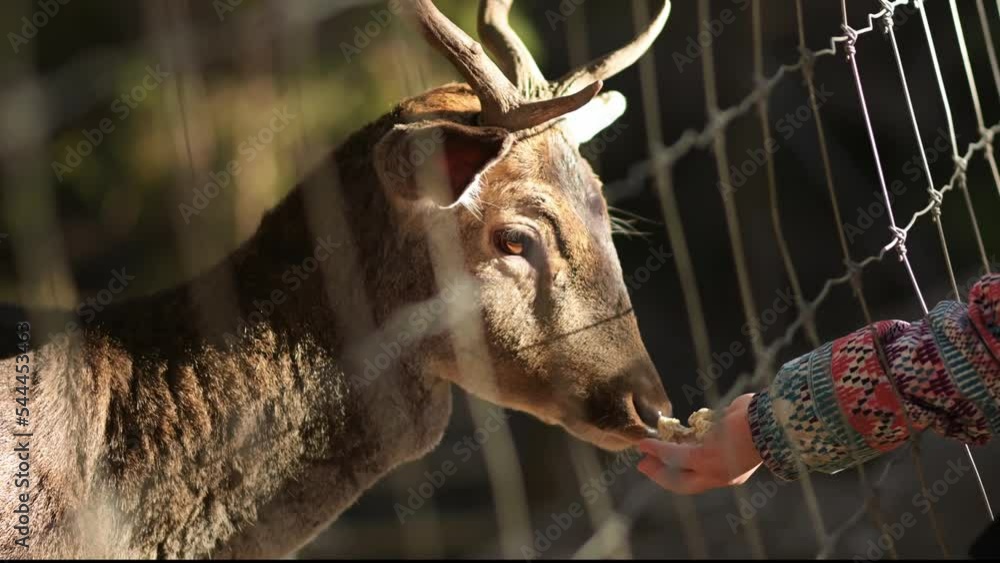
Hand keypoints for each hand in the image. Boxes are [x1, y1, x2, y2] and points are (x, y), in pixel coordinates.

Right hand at [636, 393, 762, 493]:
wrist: (771, 419)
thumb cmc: (758, 419)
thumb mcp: (735, 428)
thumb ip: (718, 433)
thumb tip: (704, 425)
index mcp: (731, 472)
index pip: (700, 479)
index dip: (678, 474)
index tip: (661, 466)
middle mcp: (721, 477)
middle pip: (683, 483)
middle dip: (661, 475)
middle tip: (644, 465)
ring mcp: (713, 470)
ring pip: (676, 469)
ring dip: (656, 460)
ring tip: (642, 449)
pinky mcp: (705, 458)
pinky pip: (675, 455)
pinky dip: (658, 450)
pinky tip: (647, 443)